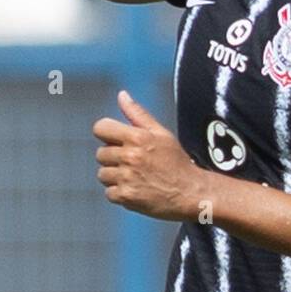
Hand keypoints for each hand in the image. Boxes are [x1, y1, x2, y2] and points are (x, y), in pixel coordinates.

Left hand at [92, 90, 204, 221]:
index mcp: (138, 137)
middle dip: (113, 158)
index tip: (116, 141)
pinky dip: (120, 193)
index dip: (106, 134)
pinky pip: (109, 192)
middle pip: (100, 153)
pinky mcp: (126, 196)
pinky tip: (136, 190)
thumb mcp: (161, 133)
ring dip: (115, 177)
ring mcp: (127, 177)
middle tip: (133, 163)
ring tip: (135, 177)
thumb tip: (121, 95)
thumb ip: (138, 114)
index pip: (100, 128)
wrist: (190, 193)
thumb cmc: (176, 162)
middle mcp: (130, 156)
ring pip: (103, 174)